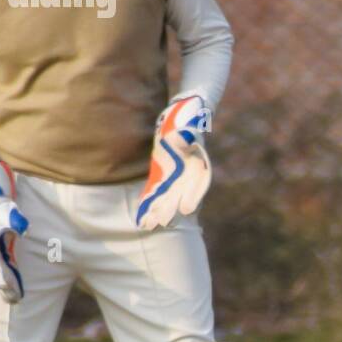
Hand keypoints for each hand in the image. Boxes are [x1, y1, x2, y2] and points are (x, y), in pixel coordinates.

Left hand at [136, 94, 212, 230]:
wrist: (182, 115)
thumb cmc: (188, 118)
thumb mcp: (188, 122)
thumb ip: (187, 133)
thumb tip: (184, 139)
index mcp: (200, 163)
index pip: (200, 183)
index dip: (194, 197)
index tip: (187, 210)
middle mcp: (190, 174)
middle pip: (183, 195)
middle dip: (173, 209)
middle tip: (164, 223)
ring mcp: (177, 176)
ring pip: (169, 198)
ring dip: (159, 211)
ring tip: (148, 225)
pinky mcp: (164, 175)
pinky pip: (157, 192)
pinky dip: (150, 203)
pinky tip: (142, 216)